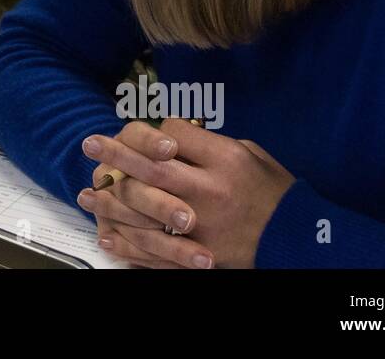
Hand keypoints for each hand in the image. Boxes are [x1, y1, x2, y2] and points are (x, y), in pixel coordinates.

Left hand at [78, 118, 295, 267]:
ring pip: (145, 210)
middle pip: (152, 168)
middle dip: (116, 154)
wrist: (300, 241)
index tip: (140, 131)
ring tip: (85, 192)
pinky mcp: (199, 255)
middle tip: (89, 144)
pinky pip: (156, 250)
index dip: (153, 129)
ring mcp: (202, 225)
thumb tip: (175, 133)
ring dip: (111, 201)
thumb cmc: (276, 193)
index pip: (175, 133)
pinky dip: (128, 244)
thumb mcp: (252, 155)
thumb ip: (213, 144)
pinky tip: (106, 235)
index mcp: (225, 160)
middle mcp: (210, 190)